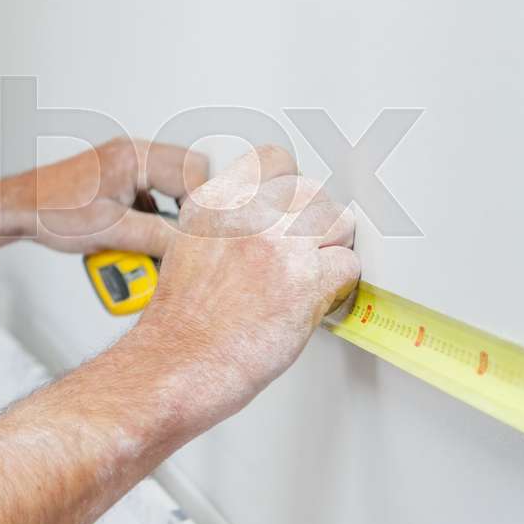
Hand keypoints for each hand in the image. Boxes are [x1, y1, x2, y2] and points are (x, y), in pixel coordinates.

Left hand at [3, 138, 209, 256]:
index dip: (202, 204)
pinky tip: (142, 232)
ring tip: (166, 234)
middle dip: (194, 201)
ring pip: (172, 178)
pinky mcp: (116, 178)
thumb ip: (156, 237)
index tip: (200, 232)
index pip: (194, 170)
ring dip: (174, 206)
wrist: (16, 208)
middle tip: (189, 231)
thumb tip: (191, 247)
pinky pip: (151, 189)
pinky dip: (155, 210)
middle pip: (189, 168)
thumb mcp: (111, 231)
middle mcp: (132, 152)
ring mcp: (124, 162)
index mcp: (134, 156)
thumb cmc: (50, 212)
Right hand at [126, 144, 360, 428]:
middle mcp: (247, 215)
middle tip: (301, 251)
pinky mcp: (305, 280)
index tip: (286, 210)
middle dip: (312, 221)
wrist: (175, 363)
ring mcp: (278, 244)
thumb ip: (227, 222)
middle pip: (311, 190)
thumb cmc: (180, 322)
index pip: (272, 160)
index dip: (287, 189)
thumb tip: (262, 219)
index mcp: (215, 202)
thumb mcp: (189, 246)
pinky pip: (348, 264)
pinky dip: (338, 285)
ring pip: (338, 220)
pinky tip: (314, 299)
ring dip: (330, 248)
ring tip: (309, 274)